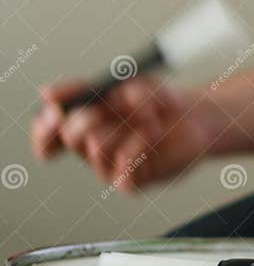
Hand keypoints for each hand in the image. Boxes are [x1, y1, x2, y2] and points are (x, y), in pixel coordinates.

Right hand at [31, 78, 212, 190]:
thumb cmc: (160, 103)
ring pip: (96, 147)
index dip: (45, 126)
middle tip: (116, 100)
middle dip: (94, 113)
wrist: (197, 118)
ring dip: (125, 123)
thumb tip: (45, 93)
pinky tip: (154, 133)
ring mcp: (109, 167)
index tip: (55, 112)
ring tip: (150, 114)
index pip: (48, 133)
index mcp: (83, 125)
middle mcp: (91, 148)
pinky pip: (122, 166)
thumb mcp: (127, 84)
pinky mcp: (129, 182)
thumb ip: (88, 88)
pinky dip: (139, 143)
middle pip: (70, 136)